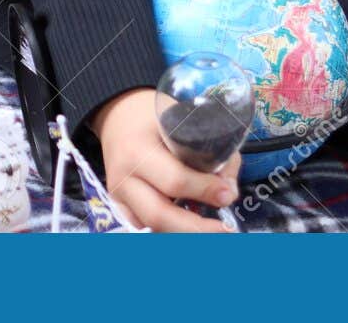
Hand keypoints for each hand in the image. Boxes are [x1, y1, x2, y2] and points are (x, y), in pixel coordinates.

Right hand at [91, 87, 241, 232]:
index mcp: (140, 149)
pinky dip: (168, 230)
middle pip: (159, 215)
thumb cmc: (155, 116)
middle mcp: (125, 177)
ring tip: (213, 231)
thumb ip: (211, 149)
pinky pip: (143, 226)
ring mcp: (118, 195)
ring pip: (151, 226)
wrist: (118, 115)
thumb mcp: (184, 118)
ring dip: (184, 233)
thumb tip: (229, 191)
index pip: (174, 180)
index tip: (228, 195)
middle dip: (195, 228)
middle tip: (226, 230)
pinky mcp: (118, 206)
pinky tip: (189, 228)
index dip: (204, 190)